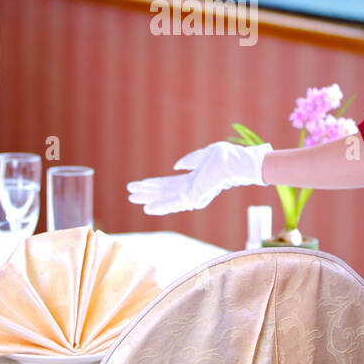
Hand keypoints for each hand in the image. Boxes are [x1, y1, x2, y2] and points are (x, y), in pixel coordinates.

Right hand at [127, 140, 271, 214]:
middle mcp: (191, 190)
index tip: (140, 183)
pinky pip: (172, 204)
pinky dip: (159, 206)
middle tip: (130, 193)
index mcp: (192, 180)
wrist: (234, 161)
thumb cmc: (224, 157)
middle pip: (163, 192)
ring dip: (148, 198)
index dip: (153, 184)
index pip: (168, 185)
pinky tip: (146, 208)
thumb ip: (189, 161)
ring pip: (164, 198)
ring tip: (131, 197)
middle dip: (146, 192)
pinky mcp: (192, 197)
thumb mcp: (202, 156)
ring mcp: (191, 195)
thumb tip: (176, 167)